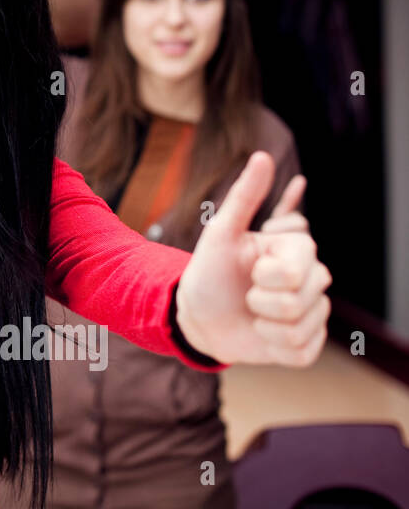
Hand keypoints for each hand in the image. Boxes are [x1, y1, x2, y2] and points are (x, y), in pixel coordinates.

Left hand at [175, 152, 330, 366]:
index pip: (301, 270)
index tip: (251, 272)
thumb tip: (262, 155)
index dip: (269, 277)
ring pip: (301, 328)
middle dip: (263, 301)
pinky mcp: (305, 344)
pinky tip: (260, 335)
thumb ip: (244, 196)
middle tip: (247, 295)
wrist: (195, 315)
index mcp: (297, 252)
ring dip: (265, 325)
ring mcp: (312, 313)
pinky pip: (301, 352)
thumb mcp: (220, 233)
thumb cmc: (208, 272)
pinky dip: (273, 347)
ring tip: (252, 315)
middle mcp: (312, 280)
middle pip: (304, 300)